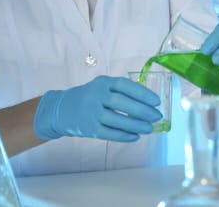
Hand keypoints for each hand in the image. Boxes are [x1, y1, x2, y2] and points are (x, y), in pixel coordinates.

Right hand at [34, 76, 161, 141]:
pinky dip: (124, 136)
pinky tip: (135, 136)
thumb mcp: (102, 87)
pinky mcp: (88, 128)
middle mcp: (95, 96)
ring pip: (116, 120)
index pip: (125, 86)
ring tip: (149, 128)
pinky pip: (109, 133)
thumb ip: (121, 92)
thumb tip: (148, 103)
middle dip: (142, 111)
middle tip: (157, 116)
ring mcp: (90, 113)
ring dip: (136, 125)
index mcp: (103, 83)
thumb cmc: (90, 97)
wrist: (61, 110)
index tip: (156, 101)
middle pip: (122, 103)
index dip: (142, 93)